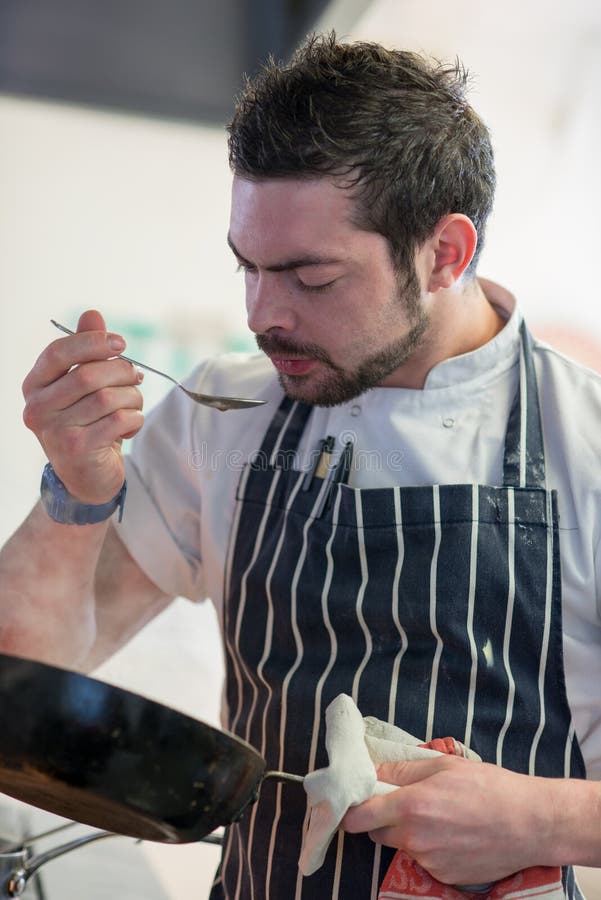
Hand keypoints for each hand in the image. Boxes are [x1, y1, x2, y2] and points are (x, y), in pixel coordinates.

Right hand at [23, 310, 143, 503]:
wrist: (87, 478)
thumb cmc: (87, 424)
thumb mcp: (84, 387)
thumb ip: (86, 352)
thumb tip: (92, 313)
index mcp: (34, 386)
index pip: (58, 353)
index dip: (92, 342)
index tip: (120, 343)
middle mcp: (37, 409)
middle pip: (89, 375)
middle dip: (122, 372)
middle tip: (136, 377)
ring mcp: (55, 432)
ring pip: (109, 398)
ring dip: (132, 398)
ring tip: (134, 405)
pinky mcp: (78, 450)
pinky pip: (119, 421)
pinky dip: (134, 419)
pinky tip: (130, 426)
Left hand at [342, 755, 559, 885]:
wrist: (530, 823)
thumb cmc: (489, 787)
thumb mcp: (443, 765)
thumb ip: (401, 770)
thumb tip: (372, 770)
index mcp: (411, 806)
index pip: (357, 817)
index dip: (350, 809)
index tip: (352, 800)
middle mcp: (415, 839)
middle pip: (376, 832)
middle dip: (382, 817)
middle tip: (403, 800)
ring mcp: (430, 862)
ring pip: (401, 845)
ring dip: (408, 832)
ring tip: (439, 815)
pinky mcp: (444, 877)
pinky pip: (423, 860)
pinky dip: (430, 848)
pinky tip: (453, 833)